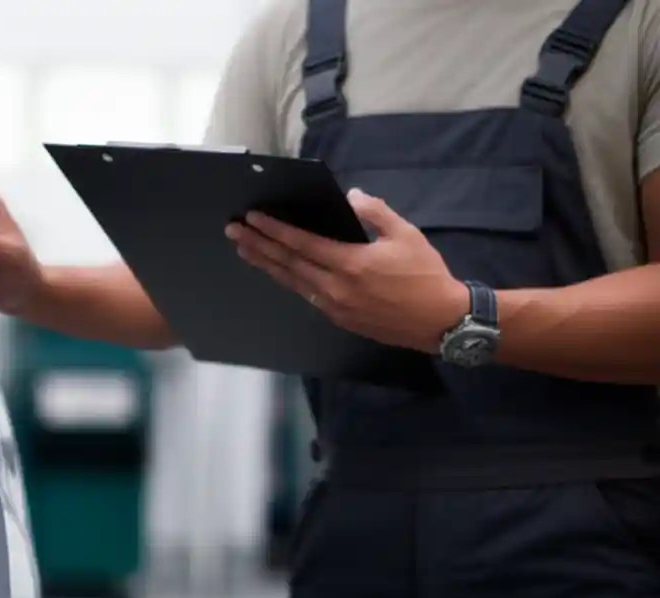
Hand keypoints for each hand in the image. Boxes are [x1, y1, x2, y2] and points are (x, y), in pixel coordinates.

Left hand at [226, 188, 468, 353]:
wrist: (441, 321)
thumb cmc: (426, 275)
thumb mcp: (405, 234)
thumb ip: (375, 212)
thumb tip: (351, 197)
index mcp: (350, 264)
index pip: (300, 243)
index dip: (274, 230)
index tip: (253, 218)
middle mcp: (334, 288)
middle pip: (286, 264)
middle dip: (258, 245)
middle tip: (234, 232)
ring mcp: (334, 307)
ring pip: (291, 282)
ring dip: (266, 264)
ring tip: (245, 250)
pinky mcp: (339, 319)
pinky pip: (306, 296)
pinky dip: (288, 281)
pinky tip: (277, 272)